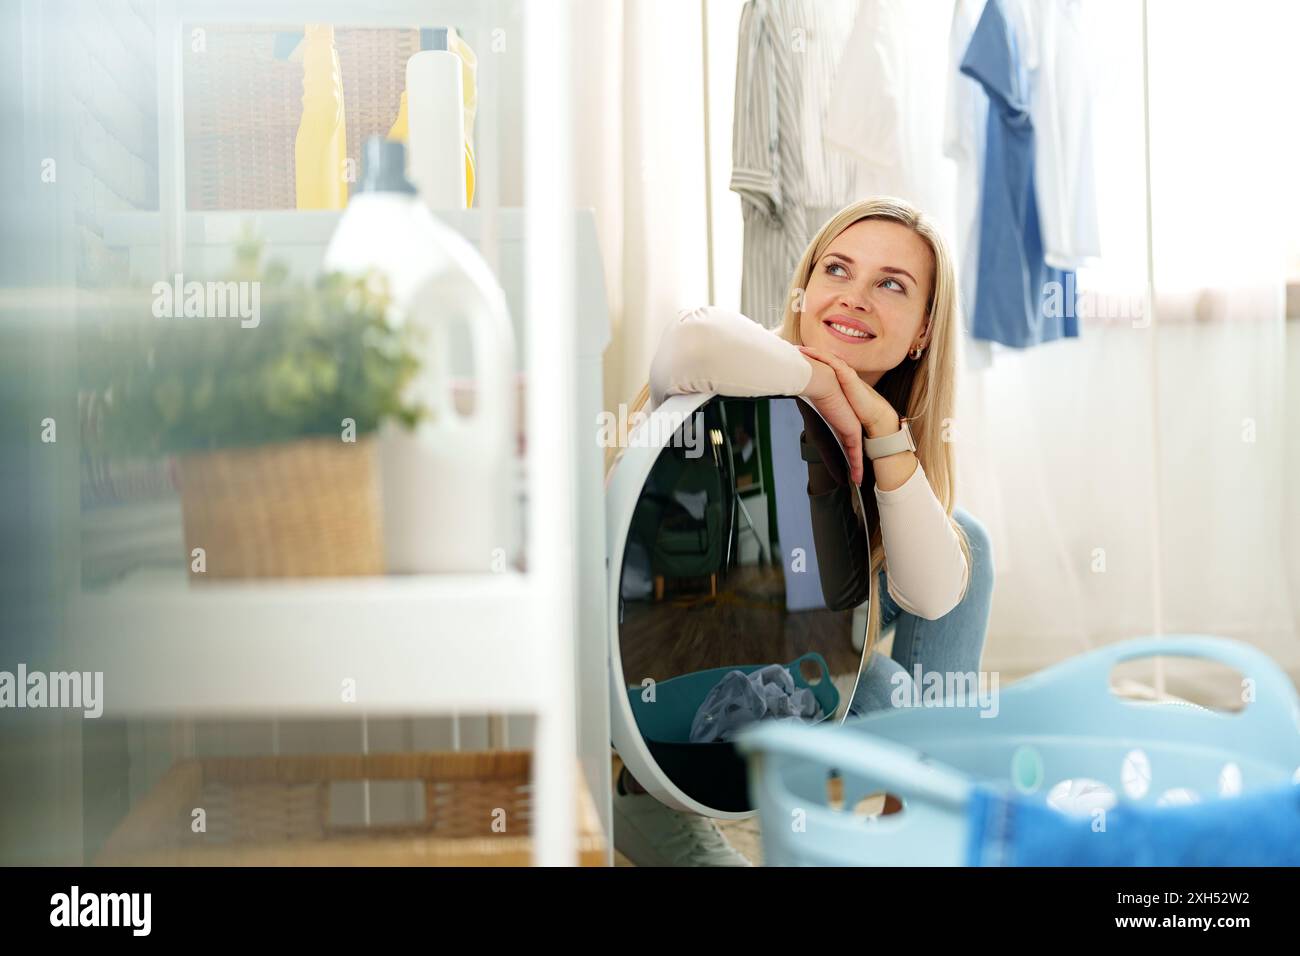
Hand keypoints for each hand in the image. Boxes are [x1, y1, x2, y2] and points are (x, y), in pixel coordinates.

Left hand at [797, 346, 898, 436]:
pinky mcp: (847, 375)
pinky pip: (831, 362)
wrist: (874, 415)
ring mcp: (846, 372)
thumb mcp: (840, 402)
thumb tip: (816, 403)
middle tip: (794, 350)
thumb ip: (831, 399)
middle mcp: (844, 372)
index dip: (812, 359)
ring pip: (826, 357)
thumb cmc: (860, 411)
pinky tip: (809, 352)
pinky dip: (819, 356)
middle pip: (824, 358)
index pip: (825, 365)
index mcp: (842, 378)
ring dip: (812, 352)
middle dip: (810, 353)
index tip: (798, 357)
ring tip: (798, 349)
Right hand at [798, 355, 864, 484]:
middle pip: (850, 444)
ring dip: (856, 467)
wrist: (817, 379)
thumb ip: (802, 402)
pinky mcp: (852, 430)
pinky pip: (855, 453)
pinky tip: (857, 478)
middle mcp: (845, 419)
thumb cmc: (808, 385)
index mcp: (836, 412)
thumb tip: (790, 391)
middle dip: (853, 459)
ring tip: (857, 480)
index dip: (843, 445)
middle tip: (854, 474)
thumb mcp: (803, 397)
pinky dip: (856, 466)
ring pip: (855, 451)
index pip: (841, 433)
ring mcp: (850, 424)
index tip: (844, 457)